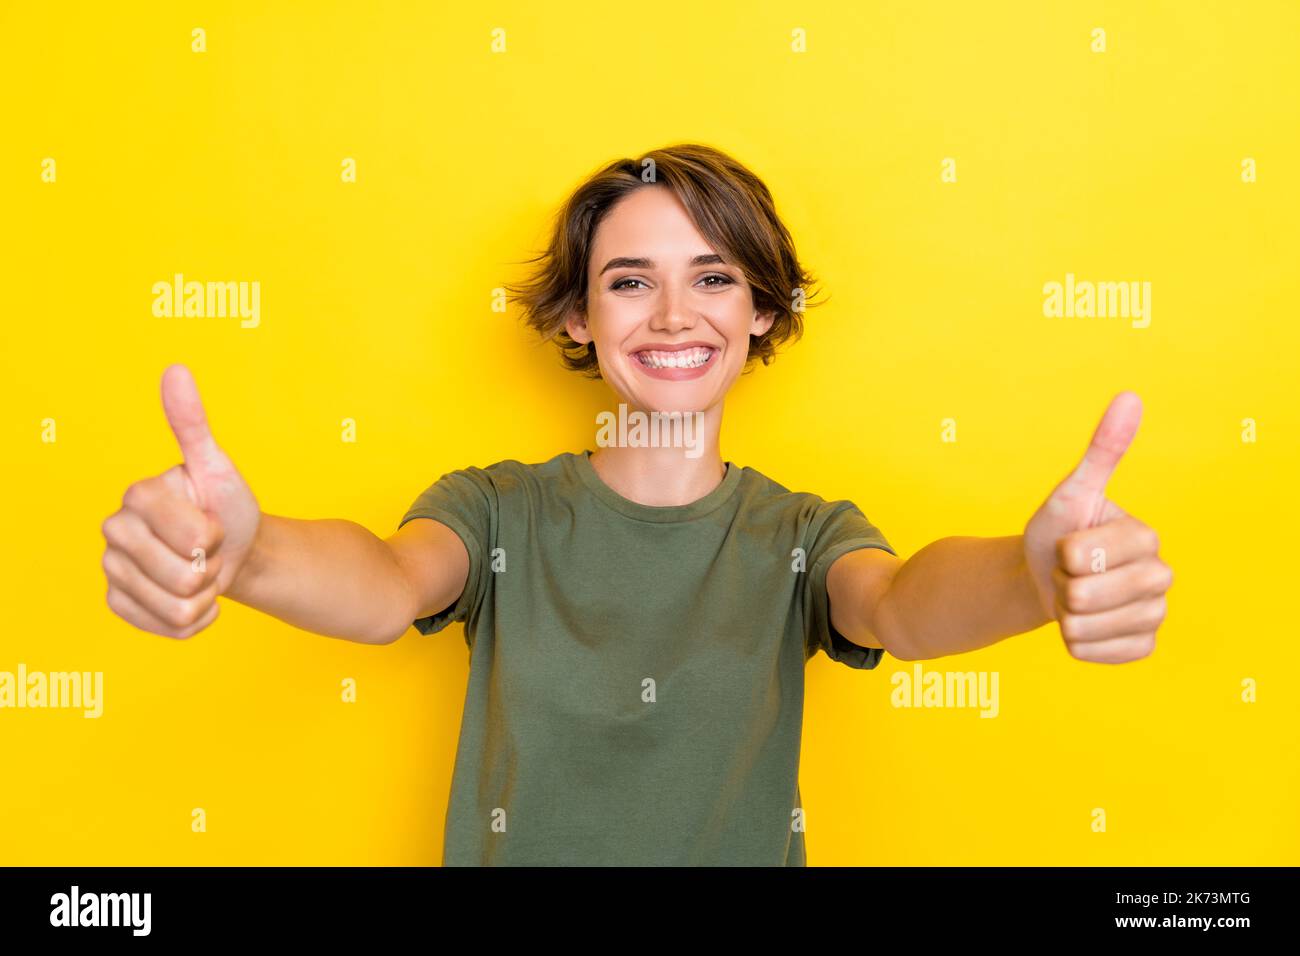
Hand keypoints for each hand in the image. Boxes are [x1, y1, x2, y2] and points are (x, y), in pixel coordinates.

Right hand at [101, 364, 261, 637]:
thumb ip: (193, 423)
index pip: (194, 539)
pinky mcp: (119, 604)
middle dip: (212, 569)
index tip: (212, 522)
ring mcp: (113, 570)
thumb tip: (175, 370)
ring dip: (206, 595)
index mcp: (138, 495)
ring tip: (201, 570)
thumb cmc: (225, 506)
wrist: (232, 549)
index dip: (215, 537)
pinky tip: (194, 597)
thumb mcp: (218, 466)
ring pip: (178, 607)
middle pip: (184, 578)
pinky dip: (197, 619)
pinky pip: (169, 628)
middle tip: (207, 551)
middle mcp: (114, 531)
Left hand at [1022, 392, 1172, 662]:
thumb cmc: (1058, 532)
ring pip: (1087, 626)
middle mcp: (1161, 577)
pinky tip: (1081, 624)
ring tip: (1072, 597)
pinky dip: (1074, 642)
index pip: (1084, 556)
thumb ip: (1102, 451)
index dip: (1063, 553)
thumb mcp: (1071, 492)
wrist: (1045, 578)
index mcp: (1147, 537)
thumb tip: (1130, 397)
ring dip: (1064, 615)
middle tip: (1068, 574)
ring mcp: (1154, 615)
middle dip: (1061, 584)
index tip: (1068, 545)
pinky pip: (1096, 653)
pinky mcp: (1141, 647)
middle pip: (1087, 595)